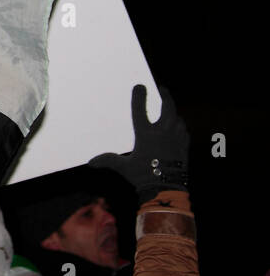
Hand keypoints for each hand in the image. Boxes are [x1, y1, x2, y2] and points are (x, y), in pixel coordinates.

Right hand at [89, 84, 188, 199]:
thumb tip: (91, 162)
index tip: (140, 86)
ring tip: (170, 110)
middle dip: (165, 96)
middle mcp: (162, 133)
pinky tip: (178, 127)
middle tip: (162, 90)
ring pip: (178, 118)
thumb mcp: (124, 167)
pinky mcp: (184, 147)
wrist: (167, 189)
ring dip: (174, 112)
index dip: (139, 96)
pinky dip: (180, 126)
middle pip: (167, 108)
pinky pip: (184, 131)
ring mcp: (176, 139)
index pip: (140, 110)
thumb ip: (108, 160)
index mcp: (146, 134)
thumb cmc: (144, 176)